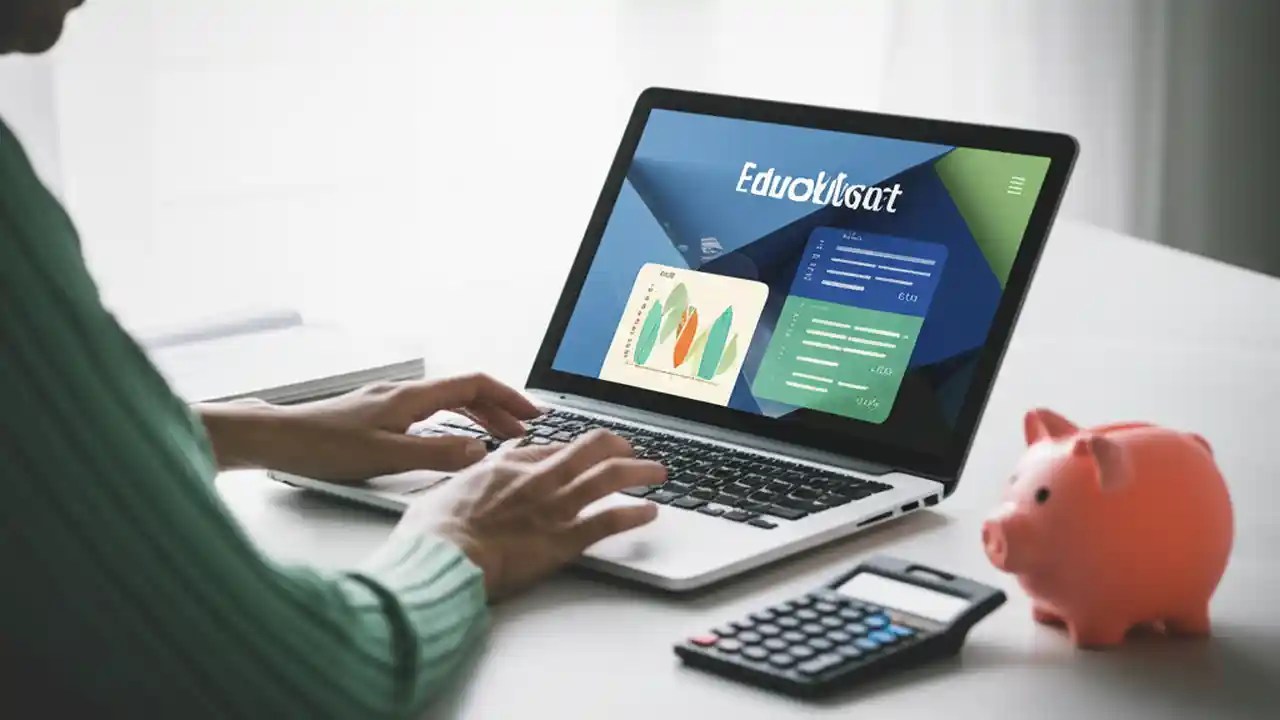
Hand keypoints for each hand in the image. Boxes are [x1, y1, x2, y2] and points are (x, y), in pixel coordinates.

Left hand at [196, 373, 539, 479]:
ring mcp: (388, 402)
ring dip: (477, 416)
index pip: (473, 383)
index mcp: (410, 397)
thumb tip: (481, 454)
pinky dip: (452, 423)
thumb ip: (436, 455)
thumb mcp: (385, 457)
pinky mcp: (376, 416)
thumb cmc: (321, 446)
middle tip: (524, 431)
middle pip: (464, 391)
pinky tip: (451, 442)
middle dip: (499, 408)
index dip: (507, 397)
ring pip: (446, 402)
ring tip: (497, 438)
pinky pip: (428, 413)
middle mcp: (403, 393)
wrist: (274, 438)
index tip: (532, 415)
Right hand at [398, 430, 663, 600]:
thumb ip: (457, 492)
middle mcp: (536, 480)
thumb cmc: (433, 536)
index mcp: (503, 468)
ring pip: (608, 477)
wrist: (443, 559)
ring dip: (638, 472)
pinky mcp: (565, 539)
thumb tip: (451, 496)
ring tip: (657, 473)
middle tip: (630, 450)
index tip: (582, 451)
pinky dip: (634, 514)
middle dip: (615, 446)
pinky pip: (610, 520)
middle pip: (587, 450)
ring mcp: (554, 507)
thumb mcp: (438, 498)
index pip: (547, 448)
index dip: (571, 448)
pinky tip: (648, 513)